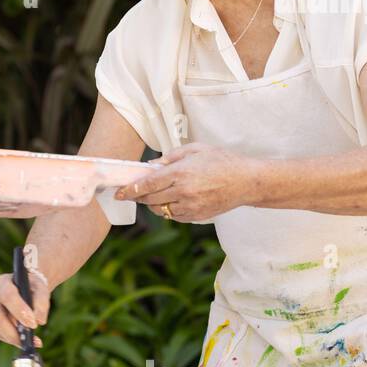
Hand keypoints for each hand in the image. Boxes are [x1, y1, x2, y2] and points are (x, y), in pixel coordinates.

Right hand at [0, 271, 48, 347]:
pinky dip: (12, 339)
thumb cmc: (31, 288)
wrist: (22, 288)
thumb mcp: (41, 289)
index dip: (19, 311)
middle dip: (14, 332)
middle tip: (30, 340)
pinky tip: (23, 340)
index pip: (7, 296)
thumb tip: (39, 321)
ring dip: (14, 338)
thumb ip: (42, 302)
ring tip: (32, 341)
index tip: (33, 324)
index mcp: (3, 282)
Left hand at [113, 142, 257, 220]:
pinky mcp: (197, 216)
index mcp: (181, 173)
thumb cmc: (221, 160)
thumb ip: (171, 156)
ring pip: (160, 210)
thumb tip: (151, 165)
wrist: (246, 181)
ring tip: (153, 195)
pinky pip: (174, 216)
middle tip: (130, 193)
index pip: (148, 184)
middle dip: (138, 197)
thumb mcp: (196, 149)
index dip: (130, 190)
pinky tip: (171, 200)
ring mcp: (191, 206)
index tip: (119, 193)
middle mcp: (184, 191)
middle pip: (150, 199)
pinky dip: (167, 210)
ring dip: (152, 204)